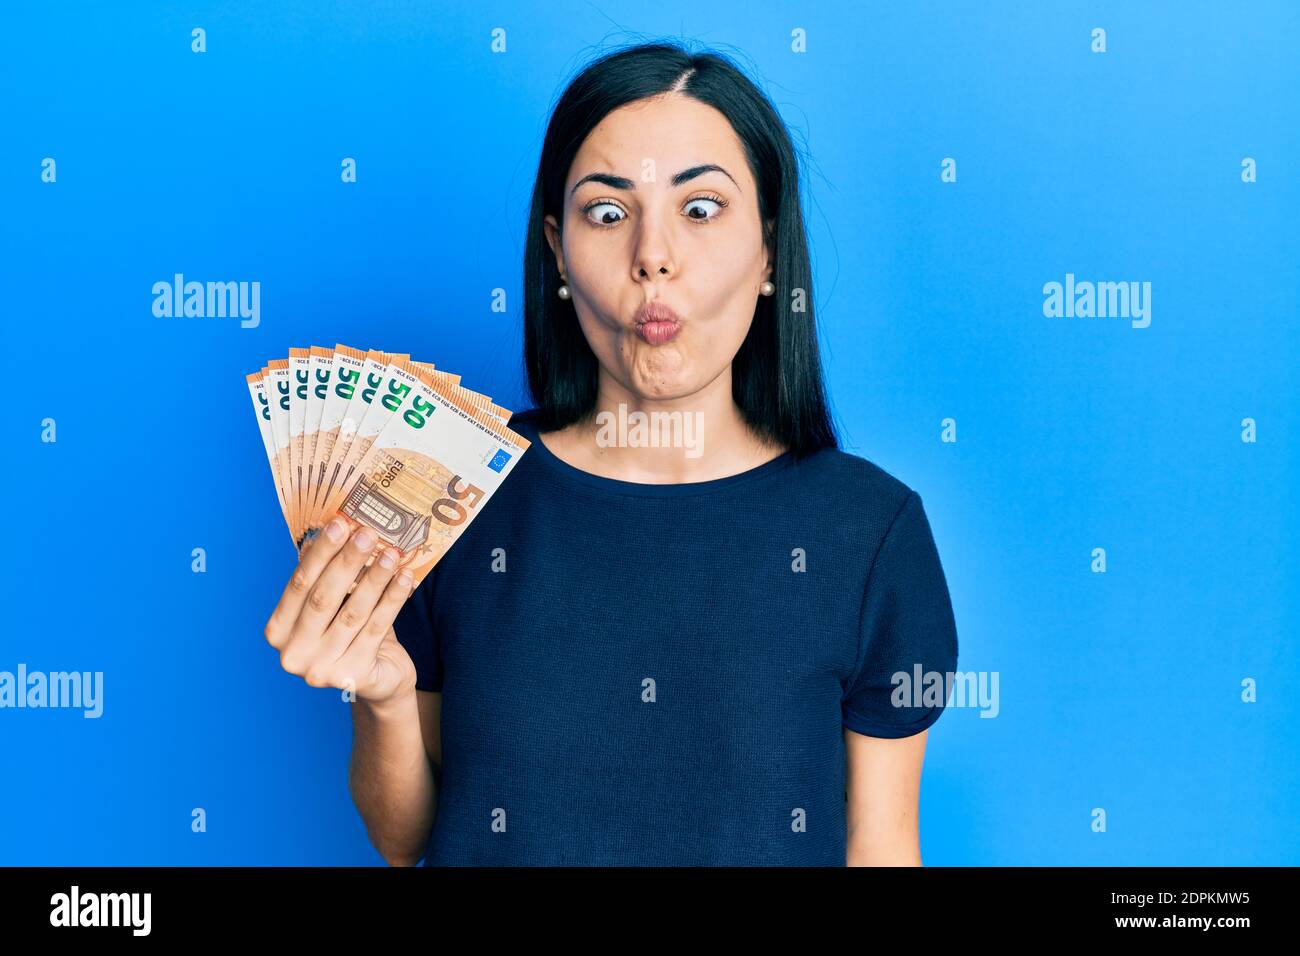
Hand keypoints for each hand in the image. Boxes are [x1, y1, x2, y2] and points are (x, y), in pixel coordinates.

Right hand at [264, 513, 418, 706]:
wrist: (378, 680)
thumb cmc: (350, 634)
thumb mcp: (333, 605)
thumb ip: (326, 574)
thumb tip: (334, 527)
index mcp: (278, 630)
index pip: (298, 584)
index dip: (320, 553)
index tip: (339, 523)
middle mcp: (293, 654)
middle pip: (323, 598)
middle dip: (347, 562)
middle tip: (367, 533)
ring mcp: (321, 670)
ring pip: (353, 613)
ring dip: (375, 578)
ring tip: (392, 553)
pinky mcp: (352, 677)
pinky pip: (376, 629)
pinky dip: (392, 600)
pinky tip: (404, 578)